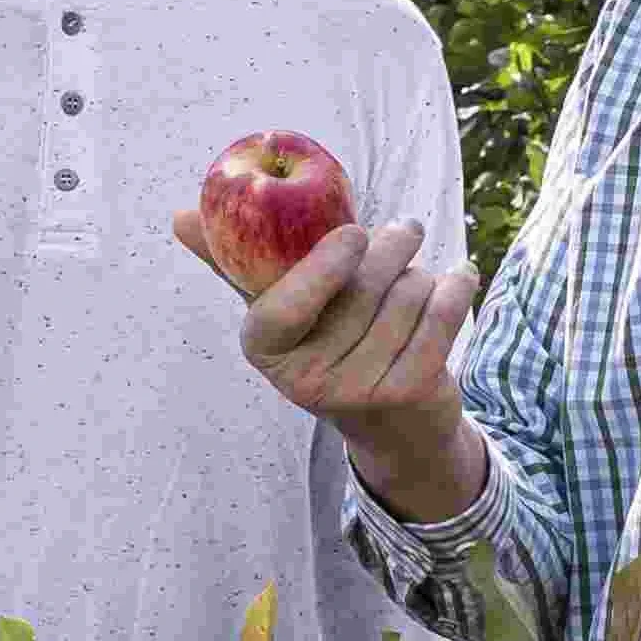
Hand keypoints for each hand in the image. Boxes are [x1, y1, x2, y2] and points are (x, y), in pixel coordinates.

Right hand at [195, 210, 482, 518]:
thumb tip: (180, 216)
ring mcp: (358, 391)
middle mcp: (305, 380)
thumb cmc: (326, 342)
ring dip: (422, 272)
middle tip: (405, 228)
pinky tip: (460, 276)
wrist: (391, 423)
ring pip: (405, 296)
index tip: (353, 232)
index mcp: (264, 349)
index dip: (323, 265)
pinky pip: (441, 317)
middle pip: (360, 287)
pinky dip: (457, 287)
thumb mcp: (279, 307)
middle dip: (391, 246)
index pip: (284, 304)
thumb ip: (233, 261)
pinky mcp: (408, 393)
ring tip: (419, 272)